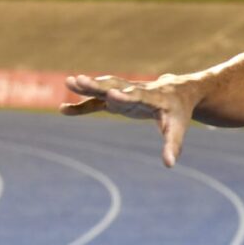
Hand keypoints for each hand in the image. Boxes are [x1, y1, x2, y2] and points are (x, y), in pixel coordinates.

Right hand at [61, 74, 193, 167]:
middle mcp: (136, 91)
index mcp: (152, 97)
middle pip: (115, 87)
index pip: (138, 96)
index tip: (112, 95)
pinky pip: (97, 102)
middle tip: (79, 79)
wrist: (179, 92)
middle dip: (98, 85)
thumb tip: (169, 165)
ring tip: (69, 82)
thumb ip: (172, 145)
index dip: (126, 96)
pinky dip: (82, 106)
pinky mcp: (117, 98)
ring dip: (88, 87)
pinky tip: (64, 110)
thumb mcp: (177, 128)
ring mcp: (125, 93)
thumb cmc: (178, 112)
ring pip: (104, 89)